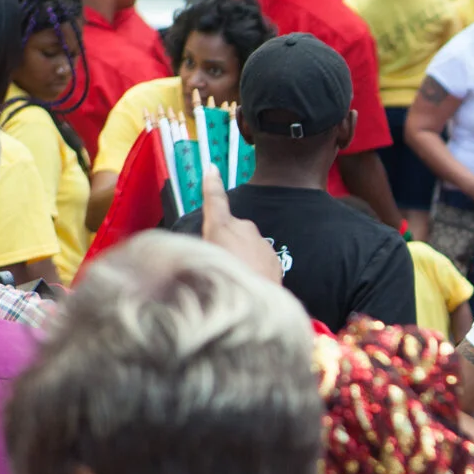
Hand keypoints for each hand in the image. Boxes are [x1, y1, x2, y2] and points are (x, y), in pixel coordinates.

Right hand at [198, 159, 284, 284]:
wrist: (256, 306)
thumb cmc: (220, 284)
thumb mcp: (199, 261)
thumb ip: (202, 247)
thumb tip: (206, 244)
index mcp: (222, 226)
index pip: (214, 199)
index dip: (211, 183)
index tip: (212, 168)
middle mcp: (244, 229)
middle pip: (230, 229)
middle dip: (224, 243)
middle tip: (216, 265)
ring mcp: (262, 244)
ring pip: (246, 245)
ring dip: (239, 258)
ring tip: (232, 280)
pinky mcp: (274, 259)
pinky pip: (258, 259)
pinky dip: (252, 268)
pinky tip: (248, 285)